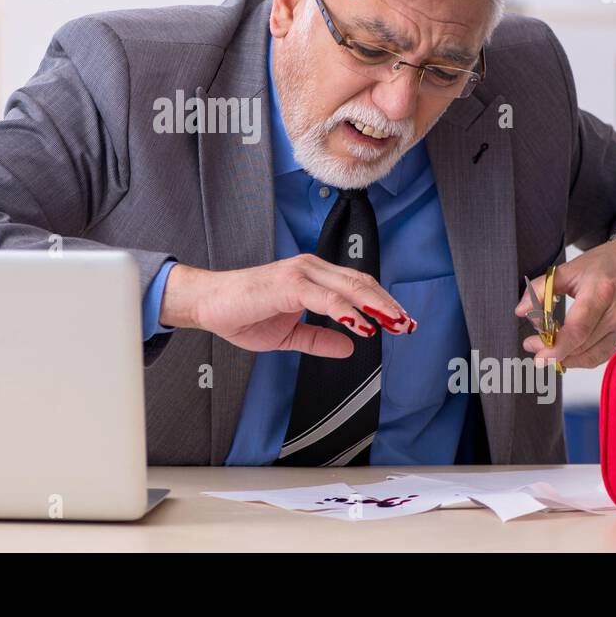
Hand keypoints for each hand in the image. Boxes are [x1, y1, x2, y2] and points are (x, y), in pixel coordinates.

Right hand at [160, 255, 417, 357]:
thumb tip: (349, 347)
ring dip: (376, 307)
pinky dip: (347, 311)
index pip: (357, 286)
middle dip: (387, 305)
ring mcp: (300, 273)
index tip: (401, 323)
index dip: (381, 303)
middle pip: (361, 283)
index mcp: (312, 277)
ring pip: (349, 287)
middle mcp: (310, 268)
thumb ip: (318, 338)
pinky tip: (362, 325)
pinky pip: (325, 297)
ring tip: (394, 325)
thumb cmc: (241, 313)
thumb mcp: (288, 335)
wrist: (207, 304)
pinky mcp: (288, 283)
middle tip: (408, 325)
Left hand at [515, 234, 615, 369]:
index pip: (577, 330)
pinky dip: (585, 357)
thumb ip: (543, 288)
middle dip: (555, 353)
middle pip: (583, 346)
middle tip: (535, 350)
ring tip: (550, 353)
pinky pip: (605, 353)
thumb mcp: (572, 268)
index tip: (533, 348)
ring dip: (569, 359)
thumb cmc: (609, 261)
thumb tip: (521, 311)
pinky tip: (570, 353)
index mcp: (601, 292)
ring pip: (594, 355)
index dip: (553, 346)